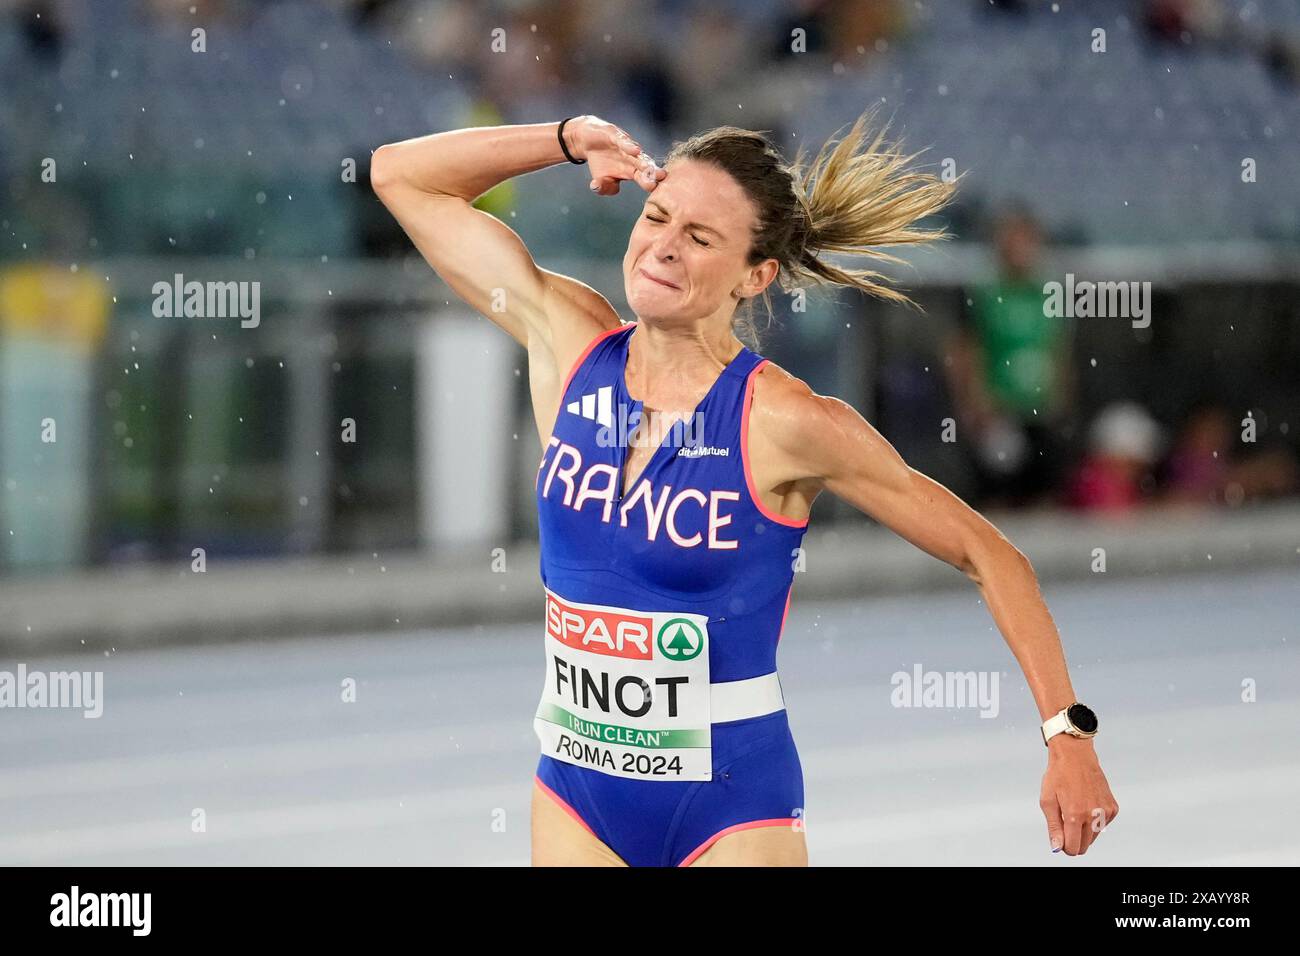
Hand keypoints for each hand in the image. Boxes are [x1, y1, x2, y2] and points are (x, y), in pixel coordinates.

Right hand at [564, 115, 665, 195]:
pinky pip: (623, 141)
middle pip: (645, 166)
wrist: (587, 140)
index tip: (656, 191)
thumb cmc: (599, 162)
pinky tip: (635, 151)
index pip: (643, 179)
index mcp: (631, 171)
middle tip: (661, 178)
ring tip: (649, 168)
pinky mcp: (614, 135)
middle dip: (652, 172)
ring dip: (643, 161)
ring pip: (637, 154)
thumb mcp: (600, 180)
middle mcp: (632, 158)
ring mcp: (625, 146)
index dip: (649, 184)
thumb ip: (603, 188)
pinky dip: (629, 145)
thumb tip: (596, 187)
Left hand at [1040, 735, 1119, 854]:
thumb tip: (1058, 847)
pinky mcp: (1113, 808)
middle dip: (1074, 839)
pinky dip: (1094, 820)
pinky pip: (1103, 826)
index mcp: (1075, 815)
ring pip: (1094, 837)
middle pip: (1084, 846)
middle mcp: (1093, 815)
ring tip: (1075, 809)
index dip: (1065, 847)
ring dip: (1084, 830)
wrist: (1075, 755)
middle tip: (1065, 822)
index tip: (1061, 839)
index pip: (1073, 848)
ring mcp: (1105, 812)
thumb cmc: (1058, 775)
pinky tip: (1086, 803)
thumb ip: (1053, 827)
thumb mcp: (1047, 801)